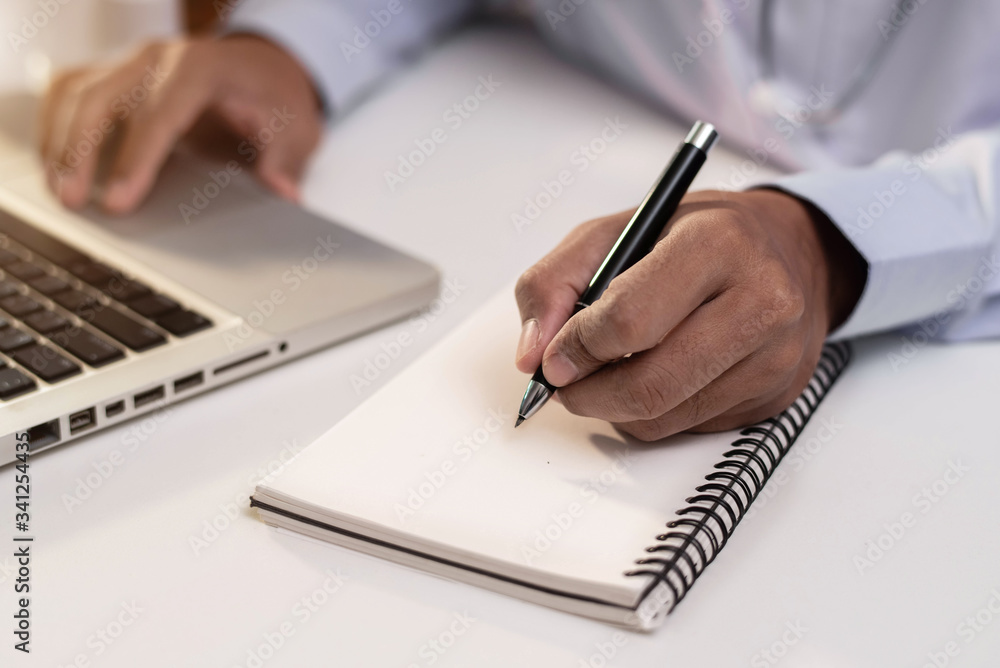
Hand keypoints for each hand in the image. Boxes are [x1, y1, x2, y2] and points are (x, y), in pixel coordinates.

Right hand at [39, 35, 322, 212]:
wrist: (266, 69)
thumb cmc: (275, 99)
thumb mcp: (297, 129)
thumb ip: (286, 161)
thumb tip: (283, 191)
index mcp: (204, 67)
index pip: (161, 113)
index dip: (137, 160)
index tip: (120, 201)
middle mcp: (160, 58)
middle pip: (104, 97)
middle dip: (82, 152)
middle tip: (74, 202)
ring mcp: (133, 62)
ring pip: (77, 91)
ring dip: (60, 141)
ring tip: (58, 191)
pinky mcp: (117, 74)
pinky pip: (72, 91)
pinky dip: (56, 125)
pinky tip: (54, 163)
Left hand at [514, 189, 864, 439]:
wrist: (792, 250)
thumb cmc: (699, 235)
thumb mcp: (618, 229)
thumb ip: (556, 280)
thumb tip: (532, 354)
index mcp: (718, 244)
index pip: (631, 320)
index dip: (577, 347)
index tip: (552, 357)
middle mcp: (761, 301)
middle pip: (650, 384)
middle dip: (588, 394)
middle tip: (564, 383)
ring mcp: (776, 356)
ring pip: (664, 417)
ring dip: (614, 407)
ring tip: (604, 374)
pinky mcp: (776, 396)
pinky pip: (688, 426)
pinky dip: (652, 412)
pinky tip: (653, 375)